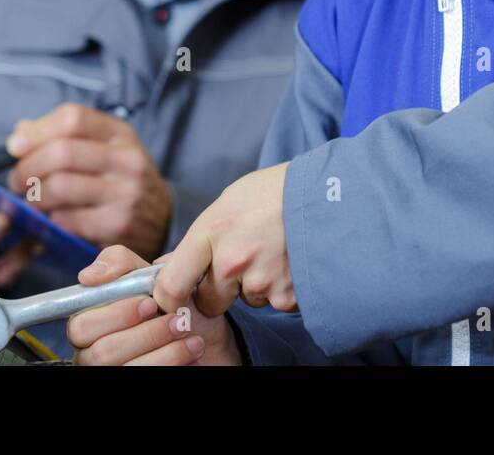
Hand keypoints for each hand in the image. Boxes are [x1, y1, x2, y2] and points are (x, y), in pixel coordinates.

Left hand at [5, 103, 171, 259]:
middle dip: (28, 167)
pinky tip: (53, 218)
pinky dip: (50, 220)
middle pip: (62, 153)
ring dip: (34, 197)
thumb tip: (19, 136)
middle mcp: (127, 160)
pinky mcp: (117, 225)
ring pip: (59, 187)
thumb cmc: (120, 180)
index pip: (74, 118)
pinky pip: (66, 220)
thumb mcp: (103, 148)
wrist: (161, 219)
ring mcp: (125, 194)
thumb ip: (61, 136)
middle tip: (18, 180)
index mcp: (121, 134)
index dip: (37, 131)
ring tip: (32, 200)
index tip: (17, 147)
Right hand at [68, 245, 240, 364]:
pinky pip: (144, 378)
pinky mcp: (131, 382)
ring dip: (164, 349)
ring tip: (188, 331)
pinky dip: (172, 360)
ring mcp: (112, 371)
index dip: (115, 315)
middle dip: (144, 334)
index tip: (149, 303)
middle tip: (176, 320)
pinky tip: (191, 347)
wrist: (202, 333)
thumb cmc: (171, 302)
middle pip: (101, 353)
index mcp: (89, 323)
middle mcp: (92, 353)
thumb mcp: (150, 274)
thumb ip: (120, 264)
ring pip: (125, 368)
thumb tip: (88, 275)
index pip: (81, 326)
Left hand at [153, 163, 292, 318]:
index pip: (171, 285)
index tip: (175, 298)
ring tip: (274, 251)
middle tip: (242, 263)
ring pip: (247, 300)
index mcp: (211, 233)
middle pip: (210, 301)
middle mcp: (232, 261)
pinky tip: (291, 261)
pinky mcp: (288, 296)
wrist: (327, 191)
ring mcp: (262, 281)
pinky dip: (283, 288)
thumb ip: (198, 239)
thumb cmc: (273, 192)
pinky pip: (276, 302)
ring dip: (257, 285)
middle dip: (220, 291)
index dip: (168, 298)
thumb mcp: (227, 203)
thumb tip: (166, 265)